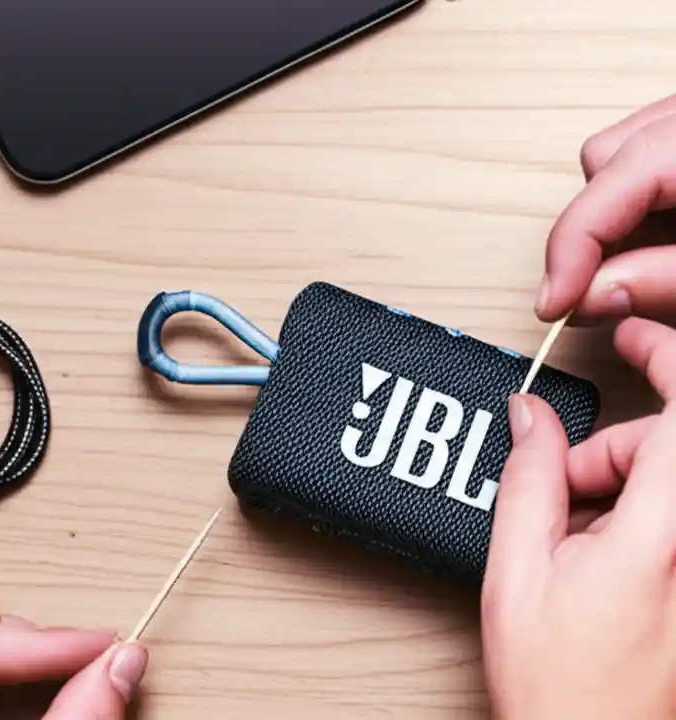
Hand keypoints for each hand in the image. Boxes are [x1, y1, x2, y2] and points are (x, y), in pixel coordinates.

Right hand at [482, 318, 675, 718]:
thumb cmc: (560, 685)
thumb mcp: (518, 570)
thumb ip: (529, 478)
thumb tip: (529, 415)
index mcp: (663, 535)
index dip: (664, 353)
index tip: (630, 331)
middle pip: (672, 445)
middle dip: (615, 446)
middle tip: (562, 487)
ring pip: (672, 477)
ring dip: (623, 483)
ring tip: (571, 539)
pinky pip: (673, 512)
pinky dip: (639, 513)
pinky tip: (599, 553)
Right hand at [539, 95, 675, 321]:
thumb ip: (663, 279)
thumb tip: (592, 296)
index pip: (611, 182)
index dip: (572, 249)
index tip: (554, 305)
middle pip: (605, 159)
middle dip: (597, 228)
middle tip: (605, 293)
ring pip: (621, 154)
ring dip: (620, 215)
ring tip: (650, 263)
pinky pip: (651, 155)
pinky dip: (647, 201)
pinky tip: (669, 235)